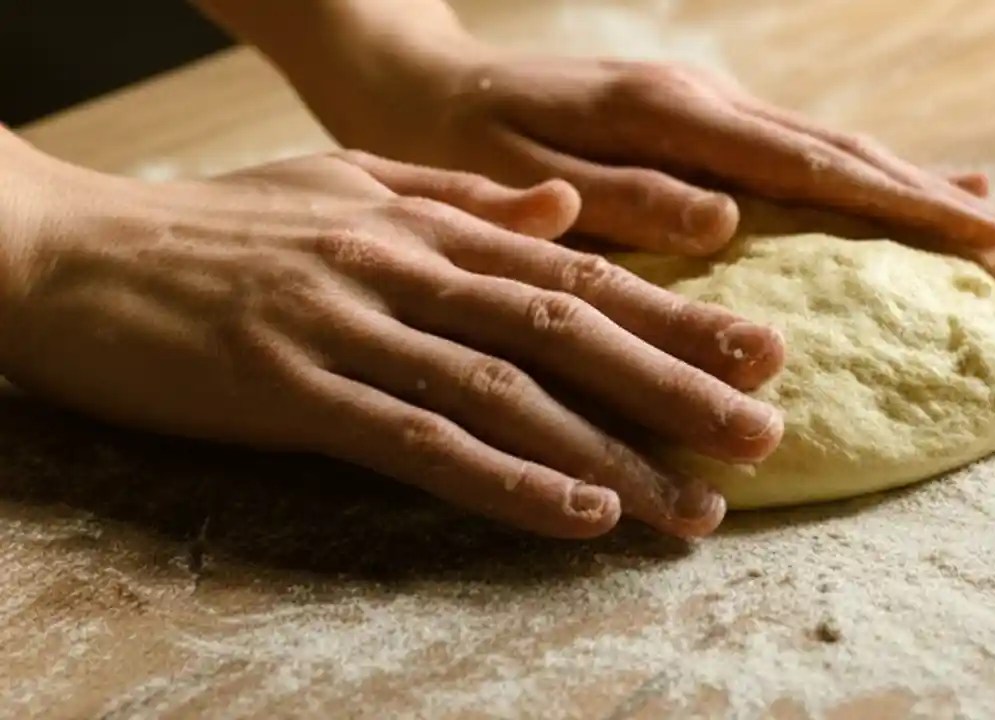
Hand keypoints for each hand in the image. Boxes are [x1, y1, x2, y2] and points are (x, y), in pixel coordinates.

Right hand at [0, 143, 785, 538]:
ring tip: (695, 503)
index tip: (760, 349)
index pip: (575, 271)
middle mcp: (405, 270)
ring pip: (511, 394)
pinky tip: (577, 514)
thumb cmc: (213, 230)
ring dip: (612, 453)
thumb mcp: (345, 190)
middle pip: (568, 329)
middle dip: (676, 383)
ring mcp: (353, 331)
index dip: (676, 312)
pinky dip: (508, 481)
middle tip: (766, 431)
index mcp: (423, 224)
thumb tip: (565, 212)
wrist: (71, 253)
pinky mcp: (296, 393)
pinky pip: (422, 443)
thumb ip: (460, 202)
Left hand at [281, 18, 994, 271]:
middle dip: (939, 203)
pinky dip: (851, 178)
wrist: (412, 80)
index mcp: (668, 116)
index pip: (811, 169)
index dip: (904, 207)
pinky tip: (890, 191)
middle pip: (843, 154)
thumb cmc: (453, 138)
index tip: (990, 240)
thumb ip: (619, 197)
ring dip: (911, 187)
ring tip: (993, 221)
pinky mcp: (689, 123)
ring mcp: (700, 107)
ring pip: (827, 150)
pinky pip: (788, 154)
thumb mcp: (516, 175)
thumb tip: (725, 223)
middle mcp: (701, 102)